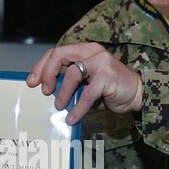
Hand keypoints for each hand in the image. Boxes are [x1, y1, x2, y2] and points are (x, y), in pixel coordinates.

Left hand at [27, 42, 142, 125]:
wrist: (137, 94)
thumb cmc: (110, 90)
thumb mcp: (86, 84)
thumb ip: (70, 84)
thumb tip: (49, 93)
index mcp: (84, 50)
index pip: (56, 52)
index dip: (41, 66)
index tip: (32, 82)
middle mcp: (92, 51)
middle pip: (60, 55)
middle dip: (47, 73)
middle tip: (44, 90)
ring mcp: (101, 62)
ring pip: (72, 74)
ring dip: (63, 93)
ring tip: (59, 106)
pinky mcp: (107, 76)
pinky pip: (86, 94)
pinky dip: (78, 108)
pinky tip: (72, 118)